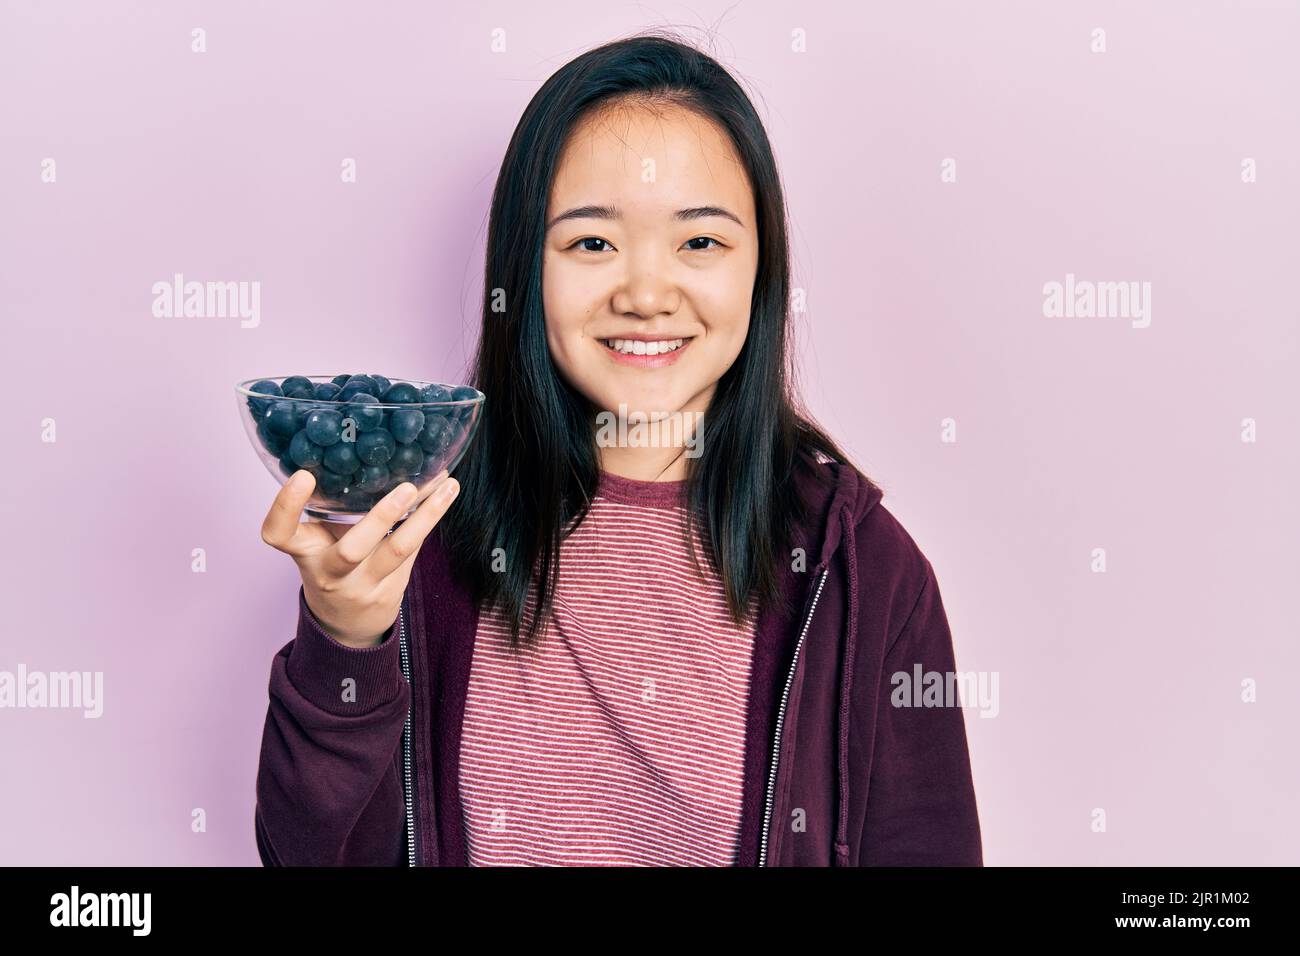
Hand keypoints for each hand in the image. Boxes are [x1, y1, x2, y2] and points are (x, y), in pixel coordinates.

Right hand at [260, 468, 459, 647]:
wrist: (345, 625)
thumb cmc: (332, 566)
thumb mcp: (321, 541)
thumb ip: (335, 510)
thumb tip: (370, 455)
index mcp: (303, 552)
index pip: (279, 533)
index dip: (285, 506)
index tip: (303, 475)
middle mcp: (328, 573)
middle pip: (352, 549)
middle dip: (382, 518)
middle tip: (407, 488)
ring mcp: (360, 588)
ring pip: (397, 551)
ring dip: (426, 516)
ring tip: (447, 487)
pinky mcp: (389, 594)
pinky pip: (413, 553)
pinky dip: (428, 521)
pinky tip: (445, 496)